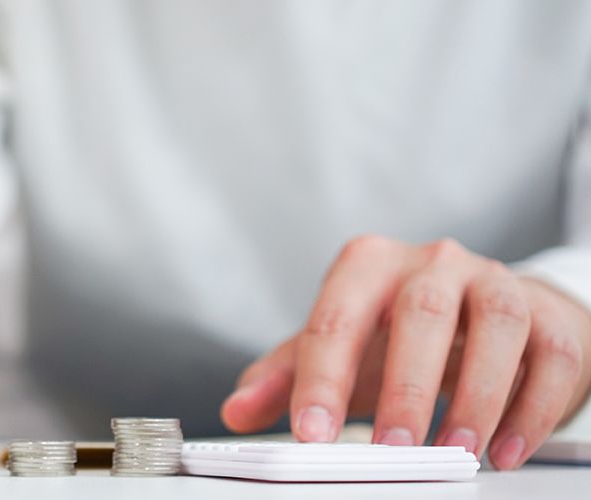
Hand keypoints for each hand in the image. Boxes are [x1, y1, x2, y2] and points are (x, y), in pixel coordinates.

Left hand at [221, 236, 590, 469]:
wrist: (488, 315)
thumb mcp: (340, 349)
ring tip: (456, 452)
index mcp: (369, 265)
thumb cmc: (401, 334)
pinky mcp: (549, 316)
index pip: (337, 317)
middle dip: (407, 385)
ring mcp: (496, 282)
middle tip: (393, 446)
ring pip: (496, 326)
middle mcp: (434, 262)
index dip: (322, 377)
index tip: (311, 432)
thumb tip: (236, 411)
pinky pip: (549, 356)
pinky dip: (530, 409)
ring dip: (477, 396)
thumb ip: (285, 378)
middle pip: (420, 312)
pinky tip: (505, 451)